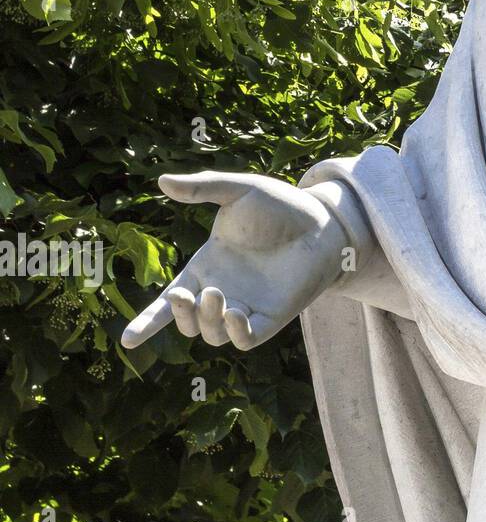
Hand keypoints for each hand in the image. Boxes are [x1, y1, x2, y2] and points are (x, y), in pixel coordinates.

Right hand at [121, 171, 350, 351]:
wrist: (322, 220)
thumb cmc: (279, 205)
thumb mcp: (238, 190)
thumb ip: (202, 187)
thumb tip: (162, 181)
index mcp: (206, 267)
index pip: (168, 301)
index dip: (147, 321)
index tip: (127, 340)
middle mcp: (222, 292)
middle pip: (187, 322)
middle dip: (179, 315)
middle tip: (189, 294)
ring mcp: (246, 307)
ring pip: (212, 334)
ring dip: (206, 320)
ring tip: (217, 294)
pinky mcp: (271, 317)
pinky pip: (246, 339)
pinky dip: (236, 333)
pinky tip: (236, 314)